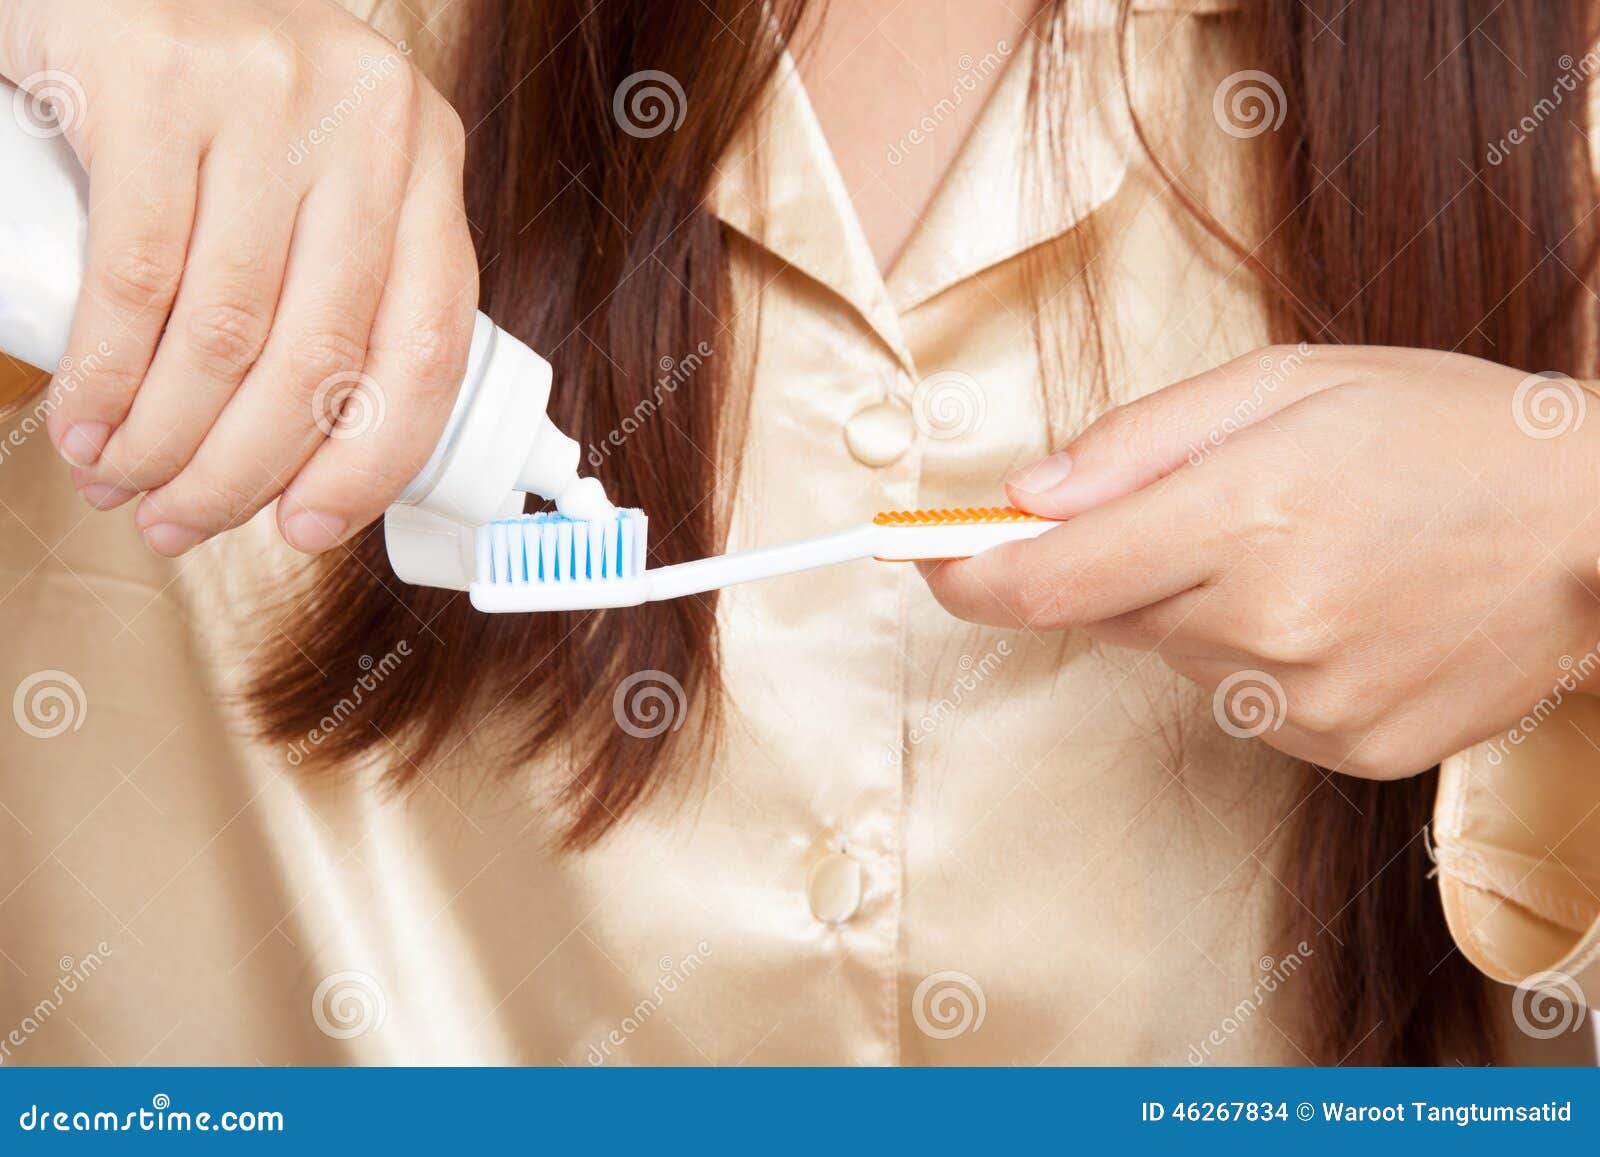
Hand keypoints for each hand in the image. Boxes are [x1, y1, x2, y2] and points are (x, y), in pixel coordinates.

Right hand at [0, 0, 477, 553]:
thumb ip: (337, 278)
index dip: (371, 462)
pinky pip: (139, 278)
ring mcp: (268, 94)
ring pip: (230, 332)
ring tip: (121, 484)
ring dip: (169, 441)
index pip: (429, 346)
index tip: (310, 529)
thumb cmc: (215, 96)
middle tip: (181, 522)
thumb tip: (308, 457)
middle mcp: (368, 124)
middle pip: (325, 358)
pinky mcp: (158, 77)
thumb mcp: (315, 173)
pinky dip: (109, 378)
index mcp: (424, 158)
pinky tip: (86, 425)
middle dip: (245, 472)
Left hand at [923, 345, 1599, 777]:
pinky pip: (1247, 703)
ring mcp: (1309, 701)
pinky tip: (1341, 608)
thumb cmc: (1444, 431)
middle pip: (1111, 613)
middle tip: (1220, 507)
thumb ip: (1137, 445)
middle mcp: (1266, 625)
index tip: (921, 558)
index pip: (1045, 580)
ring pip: (1180, 658)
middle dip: (1127, 562)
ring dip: (1204, 607)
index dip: (966, 573)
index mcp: (1241, 519)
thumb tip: (1023, 498)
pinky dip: (1263, 657)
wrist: (1597, 526)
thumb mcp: (1286, 384)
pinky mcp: (1349, 748)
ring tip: (1307, 550)